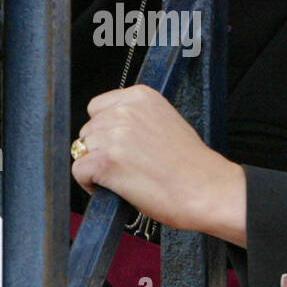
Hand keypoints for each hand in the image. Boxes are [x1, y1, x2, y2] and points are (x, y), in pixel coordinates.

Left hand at [70, 84, 247, 245]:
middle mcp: (125, 111)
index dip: (104, 129)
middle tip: (123, 167)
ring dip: (94, 166)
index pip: (98, 107)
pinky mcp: (106, 161)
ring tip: (120, 178)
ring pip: (81, 150)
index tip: (117, 145)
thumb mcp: (167, 122)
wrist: (207, 190)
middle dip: (99, 149)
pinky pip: (79, 170)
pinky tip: (111, 189)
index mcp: (141, 96)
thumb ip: (137, 118)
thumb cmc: (192, 165)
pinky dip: (89, 184)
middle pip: (88, 130)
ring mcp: (114, 135)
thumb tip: (111, 129)